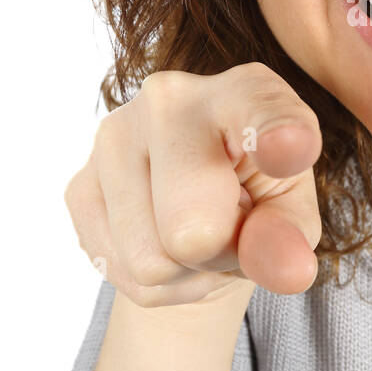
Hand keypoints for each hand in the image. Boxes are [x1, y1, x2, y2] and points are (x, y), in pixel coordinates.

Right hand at [64, 62, 322, 306]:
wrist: (194, 200)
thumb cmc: (257, 193)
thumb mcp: (292, 210)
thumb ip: (292, 234)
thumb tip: (286, 270)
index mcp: (245, 91)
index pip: (263, 110)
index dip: (276, 132)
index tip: (291, 145)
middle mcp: (170, 98)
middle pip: (194, 228)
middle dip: (218, 251)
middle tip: (227, 222)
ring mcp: (114, 136)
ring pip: (151, 260)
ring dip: (183, 268)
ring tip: (195, 227)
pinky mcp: (79, 183)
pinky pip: (120, 270)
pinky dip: (153, 279)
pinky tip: (161, 237)